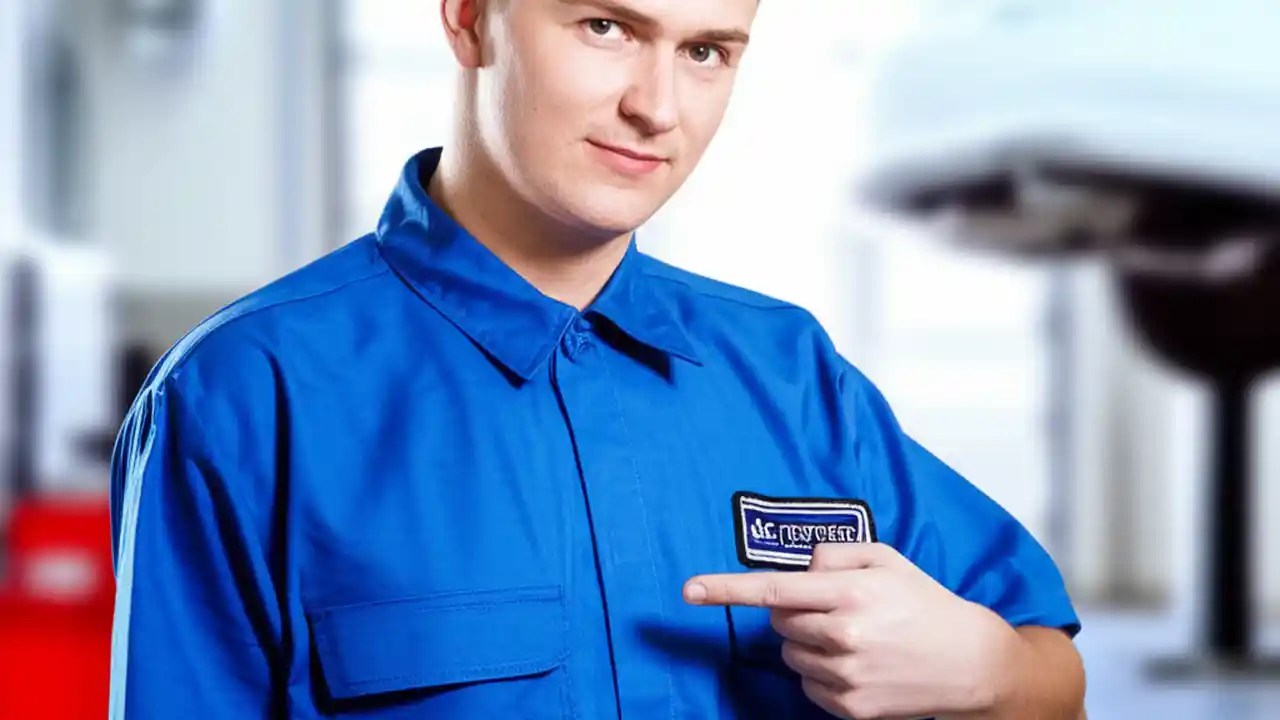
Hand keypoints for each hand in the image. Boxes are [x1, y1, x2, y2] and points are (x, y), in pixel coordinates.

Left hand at [684, 543, 1026, 719]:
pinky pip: (807, 684)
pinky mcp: (849, 707)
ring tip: (852, 637)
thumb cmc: (924, 604)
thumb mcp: (886, 560)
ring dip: (806, 642)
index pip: (774, 589)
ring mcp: (845, 676)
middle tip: (834, 608)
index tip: (690, 589)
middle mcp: (843, 636)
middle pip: (779, 620)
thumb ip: (834, 555)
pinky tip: (857, 663)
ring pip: (790, 653)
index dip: (726, 589)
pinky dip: (821, 671)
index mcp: (850, 594)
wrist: (969, 663)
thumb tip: (798, 568)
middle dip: (794, 610)